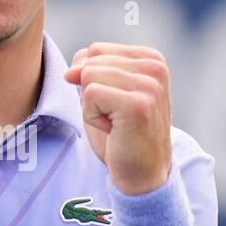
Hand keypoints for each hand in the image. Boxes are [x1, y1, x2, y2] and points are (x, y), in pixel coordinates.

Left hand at [63, 43, 172, 194]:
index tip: (116, 105)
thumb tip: (71, 71)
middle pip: (91, 62)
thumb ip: (88, 72)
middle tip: (115, 118)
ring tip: (115, 124)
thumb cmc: (122, 136)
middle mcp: (155, 67)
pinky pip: (90, 96)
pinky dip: (92, 118)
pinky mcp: (138, 104)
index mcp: (151, 59)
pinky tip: (113, 131)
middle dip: (91, 93)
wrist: (142, 175)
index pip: (96, 50)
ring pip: (88, 77)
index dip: (93, 81)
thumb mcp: (104, 94)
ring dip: (91, 107)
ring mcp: (149, 85)